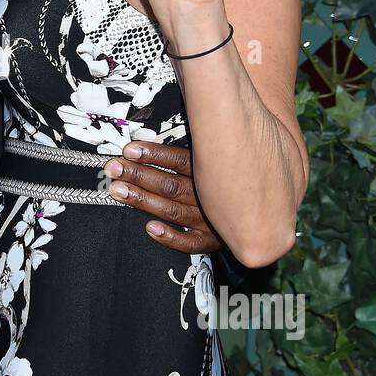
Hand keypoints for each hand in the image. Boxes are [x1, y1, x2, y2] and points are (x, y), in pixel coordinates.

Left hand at [103, 139, 221, 253]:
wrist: (261, 208)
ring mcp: (209, 220)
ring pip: (172, 209)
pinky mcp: (210, 240)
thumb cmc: (232, 180)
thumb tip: (172, 133)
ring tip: (118, 191)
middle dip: (139, 175)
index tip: (130, 150)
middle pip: (170, 185)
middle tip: (114, 169)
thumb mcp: (220, 158)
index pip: (179, 160)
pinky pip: (189, 243)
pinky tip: (150, 228)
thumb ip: (198, 150)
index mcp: (211, 172)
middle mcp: (209, 196)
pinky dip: (169, 237)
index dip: (153, 155)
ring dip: (143, 200)